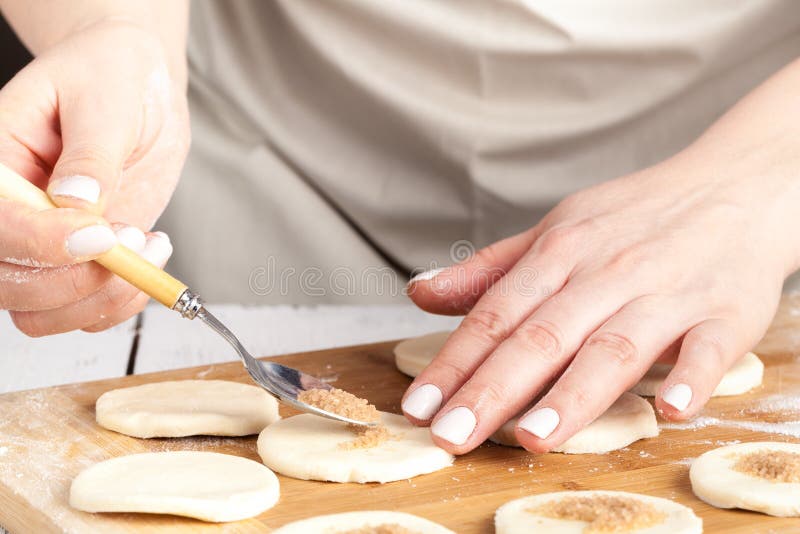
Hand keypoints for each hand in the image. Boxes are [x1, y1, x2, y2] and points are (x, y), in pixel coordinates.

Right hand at [0, 20, 189, 334]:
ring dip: (101, 298)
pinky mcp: (78, 263)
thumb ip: (91, 153)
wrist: (138, 88)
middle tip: (132, 239)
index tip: (100, 233)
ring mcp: (40, 246)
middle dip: (77, 278)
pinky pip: (83, 314)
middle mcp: (8, 214)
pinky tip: (151, 258)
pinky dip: (120, 304)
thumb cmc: (110, 75)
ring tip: (147, 246)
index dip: (40, 241)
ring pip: (40, 312)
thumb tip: (77, 203)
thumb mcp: (104, 98)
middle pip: (8, 284)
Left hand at [403, 128, 799, 453]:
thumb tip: (420, 293)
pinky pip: (709, 347)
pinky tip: (670, 408)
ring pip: (613, 346)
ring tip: (533, 437)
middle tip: (452, 435)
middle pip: (541, 337)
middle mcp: (606, 273)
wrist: (734, 185)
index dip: (453, 363)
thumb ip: (489, 270)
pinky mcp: (725, 312)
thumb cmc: (634, 218)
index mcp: (559, 252)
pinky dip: (692, 376)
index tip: (418, 407)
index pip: (494, 315)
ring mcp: (666, 293)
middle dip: (493, 390)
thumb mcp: (554, 230)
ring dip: (573, 393)